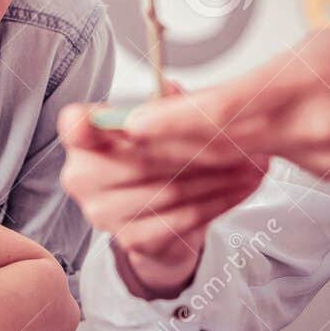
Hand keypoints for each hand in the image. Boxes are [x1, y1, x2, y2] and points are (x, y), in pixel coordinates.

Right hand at [58, 88, 267, 298]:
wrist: (162, 221)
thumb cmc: (158, 163)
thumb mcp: (162, 126)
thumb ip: (165, 105)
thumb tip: (173, 90)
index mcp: (82, 141)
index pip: (75, 125)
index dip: (90, 121)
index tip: (121, 120)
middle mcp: (82, 178)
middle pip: (142, 159)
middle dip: (200, 149)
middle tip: (244, 140)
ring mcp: (102, 213)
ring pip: (169, 190)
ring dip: (219, 177)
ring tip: (254, 163)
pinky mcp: (130, 240)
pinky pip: (182, 218)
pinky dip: (219, 202)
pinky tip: (241, 189)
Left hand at [118, 27, 329, 223]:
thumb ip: (276, 75)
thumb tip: (229, 94)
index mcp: (310, 74)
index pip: (229, 102)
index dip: (177, 119)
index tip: (134, 124)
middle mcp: (311, 119)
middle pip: (225, 137)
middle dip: (172, 140)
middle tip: (126, 139)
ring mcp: (319, 152)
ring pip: (245, 150)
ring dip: (206, 146)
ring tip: (170, 137)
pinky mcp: (327, 172)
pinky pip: (278, 157)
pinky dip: (259, 148)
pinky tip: (265, 135)